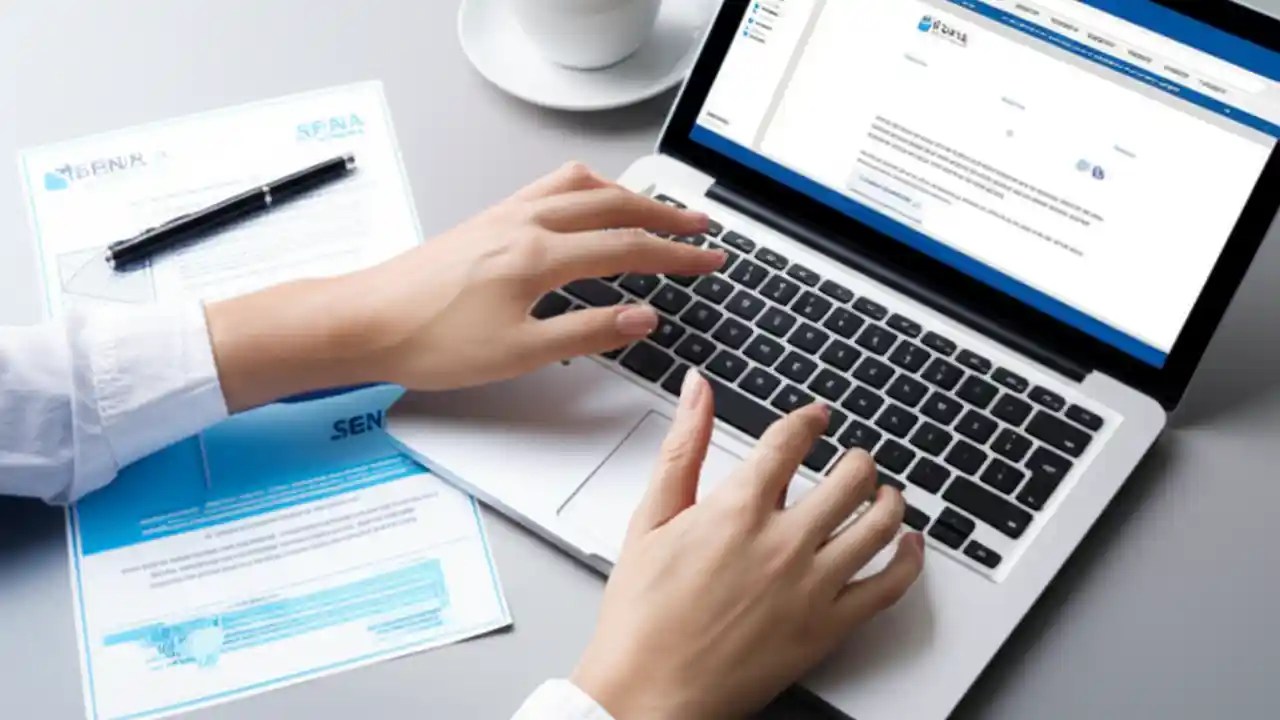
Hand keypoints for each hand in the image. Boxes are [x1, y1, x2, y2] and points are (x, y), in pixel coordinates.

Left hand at [207, 163, 723, 410]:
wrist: (363, 321)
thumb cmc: (429, 341)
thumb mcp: (518, 353)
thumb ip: (587, 331)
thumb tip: (643, 318)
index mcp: (539, 256)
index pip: (628, 248)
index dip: (677, 256)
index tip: (711, 260)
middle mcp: (525, 223)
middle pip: (612, 206)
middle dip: (663, 216)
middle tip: (699, 228)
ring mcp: (504, 216)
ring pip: (581, 186)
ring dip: (626, 195)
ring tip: (655, 208)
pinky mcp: (487, 220)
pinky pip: (549, 187)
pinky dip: (586, 189)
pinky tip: (586, 203)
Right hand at [571, 370, 925, 719]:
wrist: (647, 691)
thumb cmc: (641, 615)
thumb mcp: (651, 518)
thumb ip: (682, 447)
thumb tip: (696, 390)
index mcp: (737, 509)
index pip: (791, 441)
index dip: (810, 420)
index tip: (817, 417)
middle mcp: (782, 541)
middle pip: (849, 476)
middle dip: (857, 459)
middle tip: (855, 460)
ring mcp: (812, 585)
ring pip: (879, 523)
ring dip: (889, 498)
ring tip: (884, 494)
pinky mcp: (828, 628)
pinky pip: (890, 586)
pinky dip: (909, 559)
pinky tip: (909, 546)